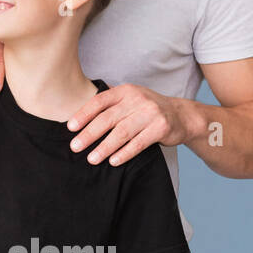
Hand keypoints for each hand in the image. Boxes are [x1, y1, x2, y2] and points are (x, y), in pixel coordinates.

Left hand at [67, 83, 200, 165]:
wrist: (181, 115)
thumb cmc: (147, 109)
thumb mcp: (129, 100)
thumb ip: (110, 105)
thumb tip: (77, 119)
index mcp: (125, 91)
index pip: (99, 101)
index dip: (83, 114)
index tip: (70, 127)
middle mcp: (137, 99)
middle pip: (108, 118)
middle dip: (89, 134)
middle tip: (75, 147)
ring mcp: (151, 113)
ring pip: (122, 132)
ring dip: (105, 147)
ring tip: (92, 159)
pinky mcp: (161, 127)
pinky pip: (139, 143)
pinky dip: (125, 153)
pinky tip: (113, 161)